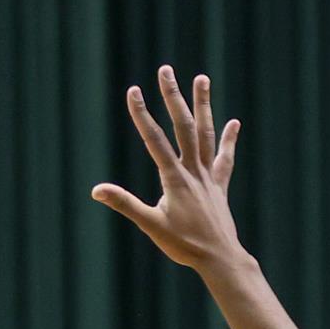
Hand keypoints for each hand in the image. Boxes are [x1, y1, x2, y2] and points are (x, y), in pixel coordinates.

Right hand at [92, 66, 245, 271]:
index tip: (134, 91)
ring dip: (203, 105)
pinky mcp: (219, 186)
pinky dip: (228, 140)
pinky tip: (232, 122)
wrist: (219, 257)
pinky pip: (224, 158)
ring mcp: (208, 176)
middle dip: (173, 97)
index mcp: (174, 179)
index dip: (142, 114)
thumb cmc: (183, 245)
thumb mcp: (150, 225)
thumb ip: (125, 204)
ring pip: (206, 134)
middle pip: (183, 126)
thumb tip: (97, 190)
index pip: (154, 140)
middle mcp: (193, 171)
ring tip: (202, 79)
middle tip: (167, 70)